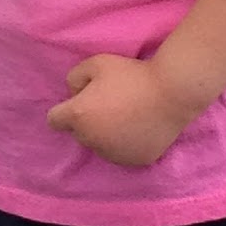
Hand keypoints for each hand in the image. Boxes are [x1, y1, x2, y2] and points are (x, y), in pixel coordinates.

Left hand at [46, 53, 196, 167]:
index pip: (54, 120)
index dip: (64, 109)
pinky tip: (139, 126)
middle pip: (79, 133)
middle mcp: (92, 140)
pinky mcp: (135, 161)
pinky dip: (126, 143)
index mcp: (78, 117)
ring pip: (100, 145)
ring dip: (106, 134)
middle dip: (87, 120)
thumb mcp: (95, 64)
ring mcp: (114, 154)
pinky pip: (122, 152)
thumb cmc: (130, 75)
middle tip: (108, 102)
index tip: (80, 101)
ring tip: (126, 114)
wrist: (171, 93)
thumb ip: (74, 77)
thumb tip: (74, 94)